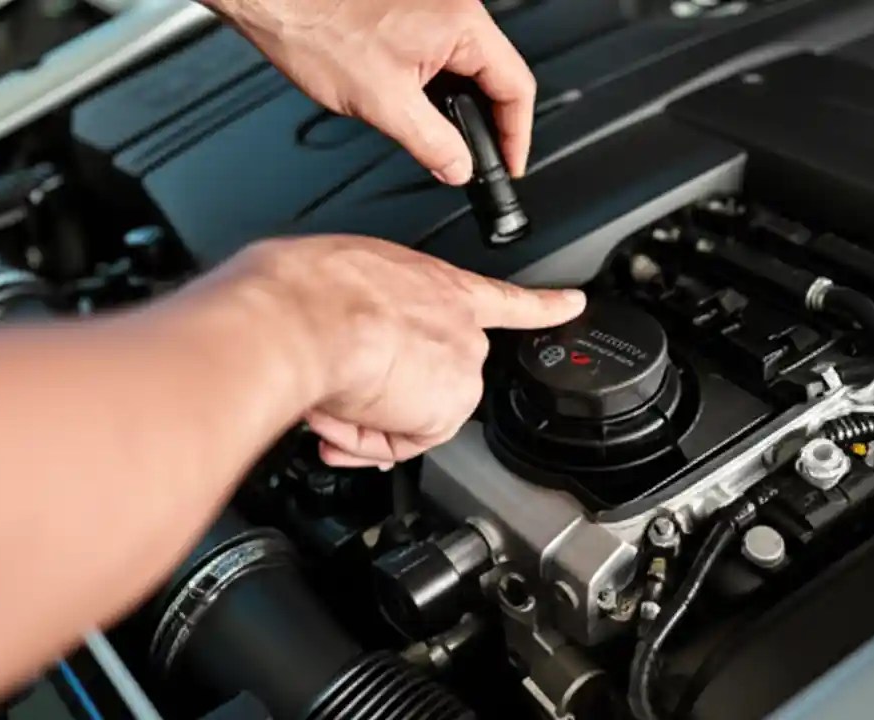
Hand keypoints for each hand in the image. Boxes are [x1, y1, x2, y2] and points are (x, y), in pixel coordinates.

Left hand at [208, 0, 535, 184]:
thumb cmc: (316, 29)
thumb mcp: (384, 104)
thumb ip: (433, 144)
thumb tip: (459, 168)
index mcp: (461, 24)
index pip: (515, 87)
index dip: (516, 136)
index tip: (508, 167)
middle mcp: (455, 8)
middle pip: (497, 76)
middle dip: (488, 125)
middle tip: (477, 164)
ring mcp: (434, 8)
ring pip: (469, 69)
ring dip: (461, 108)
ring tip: (444, 143)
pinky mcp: (412, 12)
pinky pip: (443, 56)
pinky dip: (439, 89)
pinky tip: (419, 111)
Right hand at [214, 235, 583, 466]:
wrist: (300, 317)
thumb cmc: (304, 291)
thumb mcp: (340, 284)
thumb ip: (358, 315)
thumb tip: (337, 348)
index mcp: (436, 283)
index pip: (502, 297)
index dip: (541, 305)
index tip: (573, 303)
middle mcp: (457, 323)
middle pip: (432, 378)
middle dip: (382, 397)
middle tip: (335, 393)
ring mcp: (458, 365)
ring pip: (413, 415)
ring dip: (364, 419)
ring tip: (326, 395)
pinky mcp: (447, 404)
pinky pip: (407, 443)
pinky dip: (367, 441)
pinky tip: (337, 415)